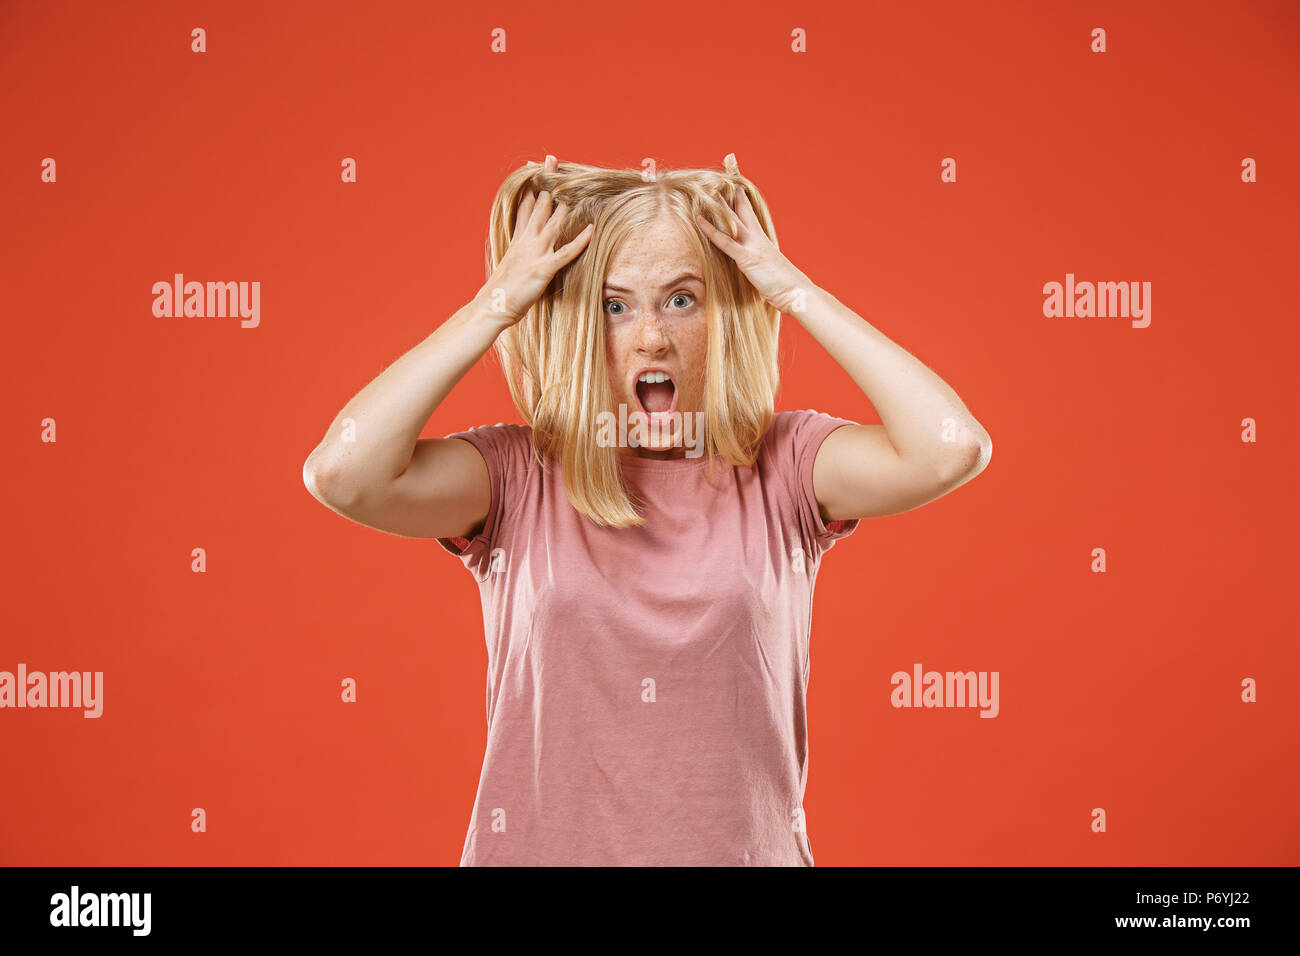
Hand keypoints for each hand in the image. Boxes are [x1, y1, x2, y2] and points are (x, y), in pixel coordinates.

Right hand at [480, 154, 593, 325]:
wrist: (492, 306)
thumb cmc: (502, 289)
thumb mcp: (509, 262)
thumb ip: (519, 249)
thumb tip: (525, 242)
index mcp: (518, 238)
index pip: (525, 204)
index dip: (532, 185)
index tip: (537, 166)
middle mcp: (526, 240)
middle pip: (540, 206)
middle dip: (549, 185)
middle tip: (557, 164)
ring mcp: (535, 253)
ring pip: (554, 223)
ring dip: (566, 208)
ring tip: (578, 194)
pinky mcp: (543, 268)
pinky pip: (565, 252)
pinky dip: (580, 241)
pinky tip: (591, 231)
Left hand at [693, 167, 811, 314]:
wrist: (797, 293)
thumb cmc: (782, 284)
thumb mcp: (767, 267)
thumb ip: (756, 259)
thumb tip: (750, 259)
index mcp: (761, 236)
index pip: (749, 205)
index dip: (741, 187)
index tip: (735, 168)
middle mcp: (757, 235)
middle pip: (742, 202)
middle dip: (734, 181)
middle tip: (727, 160)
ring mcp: (752, 245)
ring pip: (732, 217)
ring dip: (718, 201)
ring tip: (705, 184)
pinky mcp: (747, 258)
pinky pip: (726, 241)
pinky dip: (711, 230)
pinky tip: (699, 220)